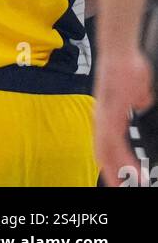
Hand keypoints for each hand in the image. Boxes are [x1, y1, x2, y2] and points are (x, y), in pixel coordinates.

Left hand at [94, 48, 154, 184]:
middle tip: (122, 190)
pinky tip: (132, 170)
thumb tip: (140, 103)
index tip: (118, 181)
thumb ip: (137, 100)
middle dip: (113, 175)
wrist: (121, 51)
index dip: (111, 165)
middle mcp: (101, 117)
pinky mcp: (110, 112)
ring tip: (133, 185)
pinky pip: (113, 141)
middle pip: (103, 153)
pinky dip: (124, 159)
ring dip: (120, 171)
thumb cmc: (126, 67)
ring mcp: (104, 116)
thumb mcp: (136, 89)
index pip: (106, 146)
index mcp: (105, 115)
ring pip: (106, 151)